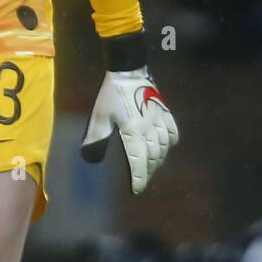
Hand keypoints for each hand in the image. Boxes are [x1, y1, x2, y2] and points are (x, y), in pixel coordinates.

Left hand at [81, 67, 177, 193]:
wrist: (128, 71)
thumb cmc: (111, 94)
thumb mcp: (99, 116)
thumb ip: (96, 137)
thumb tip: (90, 157)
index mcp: (133, 132)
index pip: (138, 161)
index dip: (138, 178)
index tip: (137, 190)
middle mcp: (149, 129)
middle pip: (152, 157)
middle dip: (147, 172)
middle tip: (142, 181)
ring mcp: (159, 120)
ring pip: (164, 147)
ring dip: (158, 160)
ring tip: (151, 168)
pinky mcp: (165, 112)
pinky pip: (172, 132)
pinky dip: (170, 143)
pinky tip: (166, 147)